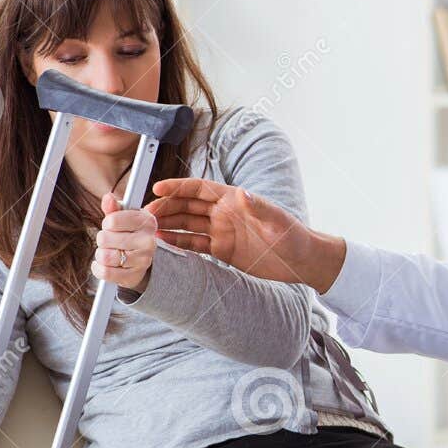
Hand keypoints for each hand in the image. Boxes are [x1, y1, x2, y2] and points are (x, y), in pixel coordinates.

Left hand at [92, 191, 158, 294]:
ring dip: (100, 255)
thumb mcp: (123, 219)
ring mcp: (143, 261)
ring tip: (109, 253)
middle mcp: (149, 241)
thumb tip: (108, 198)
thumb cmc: (129, 234)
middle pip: (105, 238)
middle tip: (111, 241)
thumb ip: (113, 208)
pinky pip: (105, 273)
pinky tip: (103, 265)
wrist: (140, 260)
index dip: (107, 224)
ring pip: (105, 256)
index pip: (112, 220)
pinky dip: (98, 269)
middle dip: (103, 240)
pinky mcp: (134, 276)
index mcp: (147, 222)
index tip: (112, 226)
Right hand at [148, 177, 345, 292]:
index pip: (200, 188)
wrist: (302, 261)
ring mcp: (222, 231)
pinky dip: (179, 244)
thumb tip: (242, 193)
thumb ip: (259, 208)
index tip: (158, 187)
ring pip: (188, 225)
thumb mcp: (277, 221)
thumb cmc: (294, 237)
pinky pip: (196, 244)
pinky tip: (164, 245)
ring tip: (147, 229)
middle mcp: (224, 213)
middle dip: (166, 207)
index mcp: (234, 199)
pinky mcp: (223, 250)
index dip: (178, 187)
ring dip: (168, 225)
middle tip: (145, 214)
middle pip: (188, 206)